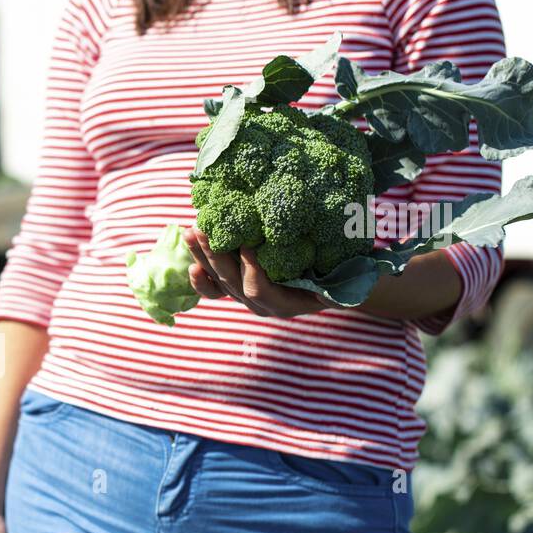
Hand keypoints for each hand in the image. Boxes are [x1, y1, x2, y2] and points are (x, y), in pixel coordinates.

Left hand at [183, 227, 329, 318]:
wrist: (335, 282)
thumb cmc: (341, 275)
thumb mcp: (342, 282)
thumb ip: (334, 289)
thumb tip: (326, 292)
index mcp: (284, 304)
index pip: (259, 290)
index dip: (250, 268)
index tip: (246, 242)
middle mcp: (261, 304)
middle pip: (230, 282)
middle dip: (215, 256)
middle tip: (204, 228)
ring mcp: (245, 297)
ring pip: (218, 280)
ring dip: (202, 256)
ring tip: (191, 231)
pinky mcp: (235, 289)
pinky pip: (212, 290)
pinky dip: (199, 278)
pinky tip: (190, 264)